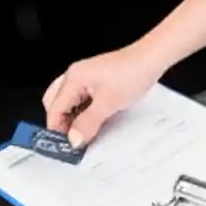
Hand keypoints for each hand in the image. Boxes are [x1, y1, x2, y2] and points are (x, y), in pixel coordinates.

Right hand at [43, 45, 165, 147]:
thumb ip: (88, 123)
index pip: (54, 109)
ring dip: (73, 118)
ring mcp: (85, 77)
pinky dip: (83, 112)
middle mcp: (75, 76)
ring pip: (68, 102)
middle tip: (71, 140)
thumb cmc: (132, 73)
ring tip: (83, 133)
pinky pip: (81, 99)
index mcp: (73, 78)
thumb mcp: (108, 104)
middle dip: (60, 122)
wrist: (151, 59)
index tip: (65, 146)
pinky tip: (93, 121)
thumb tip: (74, 139)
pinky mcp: (95, 81)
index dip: (57, 129)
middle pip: (55, 104)